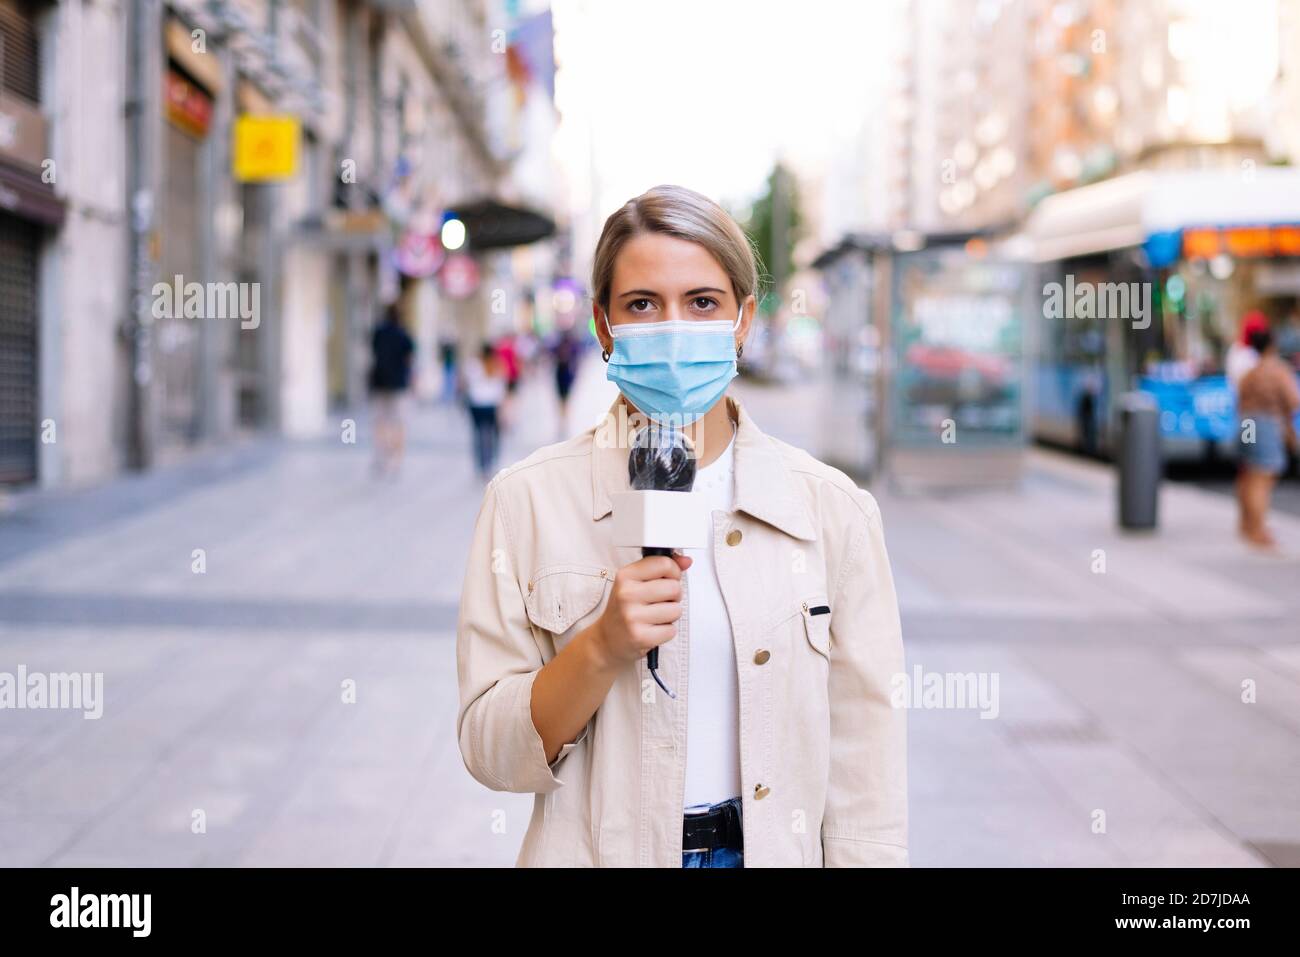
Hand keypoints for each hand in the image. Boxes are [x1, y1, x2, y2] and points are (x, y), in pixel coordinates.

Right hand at [589, 553, 692, 667]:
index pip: (664, 564)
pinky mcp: (640, 637)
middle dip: (673, 596)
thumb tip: (686, 561)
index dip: (673, 572)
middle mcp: (627, 594)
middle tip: (659, 602)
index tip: (668, 579)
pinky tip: (652, 629)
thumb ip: (661, 569)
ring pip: (676, 610)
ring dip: (670, 615)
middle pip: (674, 587)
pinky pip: (671, 630)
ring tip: (654, 616)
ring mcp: (632, 616)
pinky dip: (666, 631)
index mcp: (625, 576)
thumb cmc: (624, 608)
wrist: (607, 639)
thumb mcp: (636, 583)